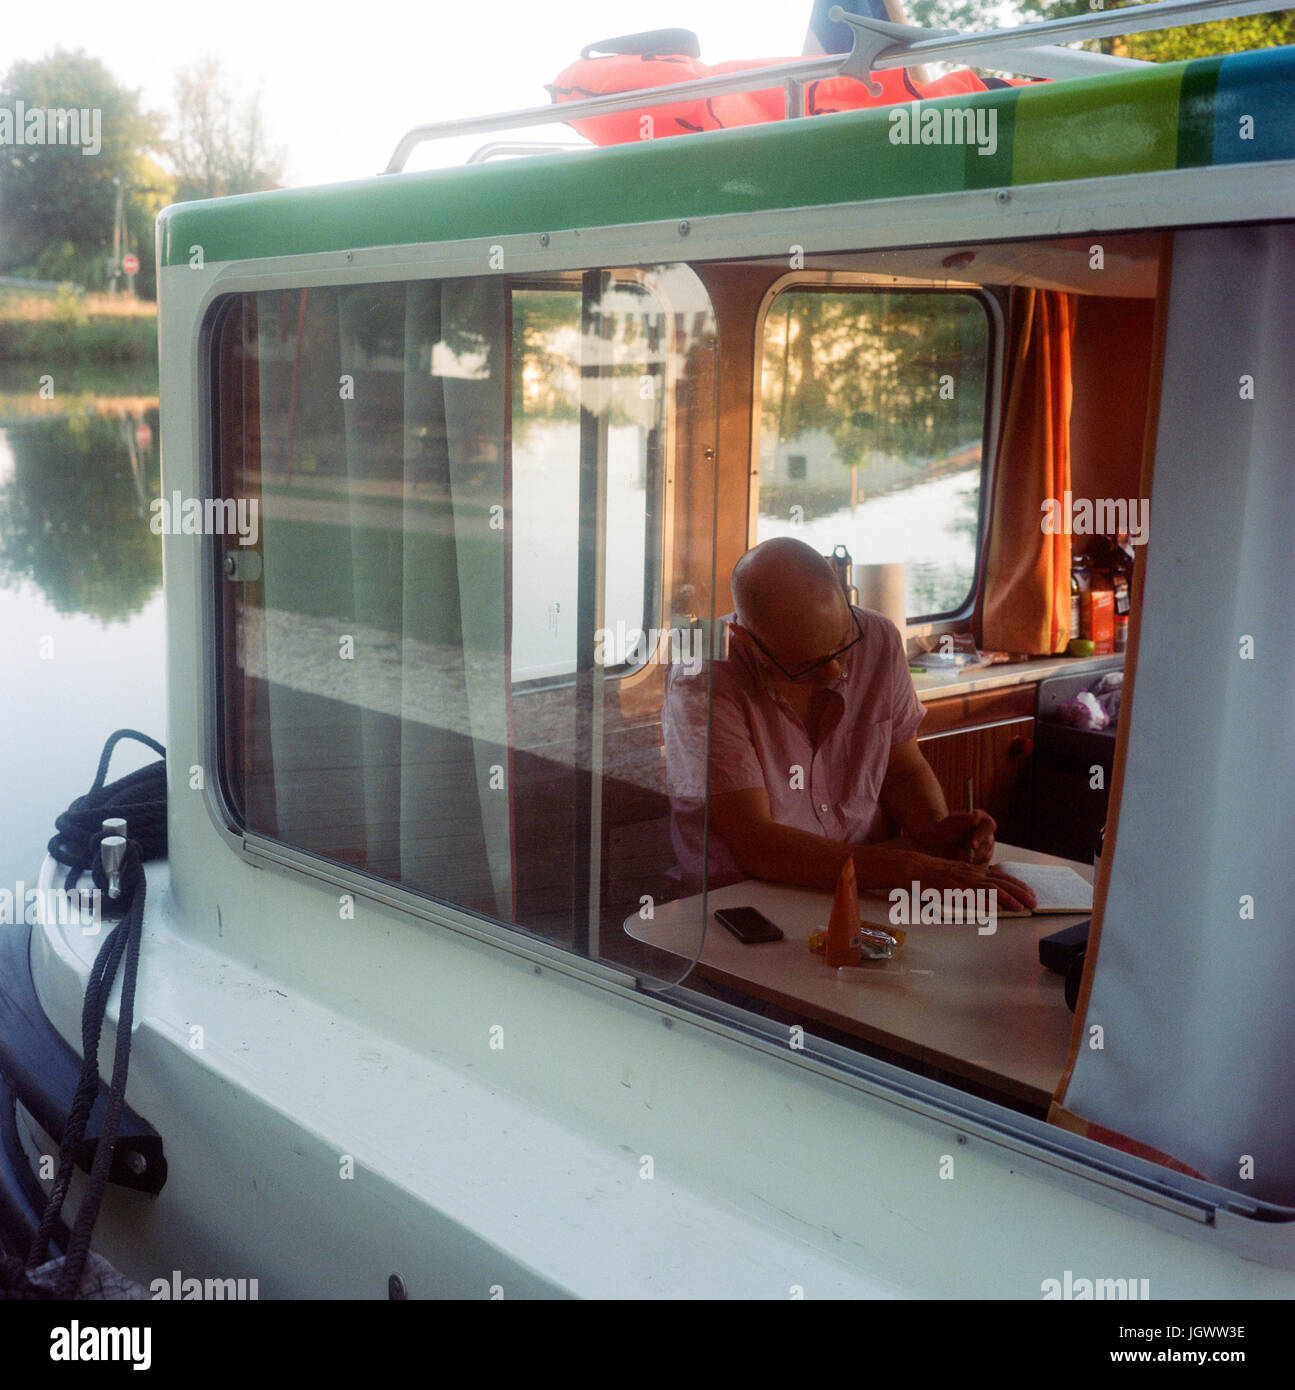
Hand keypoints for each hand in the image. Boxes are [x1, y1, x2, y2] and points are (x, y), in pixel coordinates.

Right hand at [906, 853, 1037, 913]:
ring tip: (1020, 908)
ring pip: (990, 890)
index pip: (1003, 877)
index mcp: (975, 871)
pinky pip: (971, 896)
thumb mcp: (960, 874)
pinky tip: (995, 909)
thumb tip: (991, 896)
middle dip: (1020, 894)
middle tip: (1034, 904)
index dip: (1019, 886)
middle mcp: (973, 875)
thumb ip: (975, 882)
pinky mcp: (953, 889)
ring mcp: (963, 881)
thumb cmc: (936, 873)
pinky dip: (984, 902)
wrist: (916, 868)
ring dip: (1007, 899)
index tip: (1032, 894)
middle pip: (1001, 883)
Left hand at [917, 810, 995, 864]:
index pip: (989, 825)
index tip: (972, 845)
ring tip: (956, 852)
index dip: (982, 835)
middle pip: (988, 842)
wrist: (938, 843)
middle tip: (958, 851)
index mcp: (981, 818)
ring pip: (985, 853)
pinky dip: (970, 861)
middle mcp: (986, 830)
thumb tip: (977, 816)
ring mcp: (987, 843)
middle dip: (973, 849)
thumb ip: (964, 818)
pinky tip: (960, 856)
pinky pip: (982, 861)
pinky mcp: (984, 855)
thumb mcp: (951, 822)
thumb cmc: (944, 829)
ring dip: (969, 856)